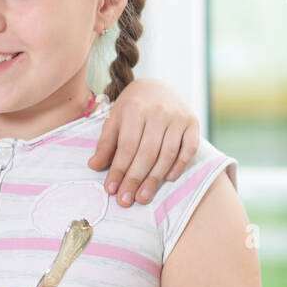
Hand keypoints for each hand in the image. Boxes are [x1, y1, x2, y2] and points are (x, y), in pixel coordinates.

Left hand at [87, 78, 198, 207]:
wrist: (157, 85)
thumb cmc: (132, 107)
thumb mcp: (115, 119)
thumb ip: (106, 143)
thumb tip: (94, 166)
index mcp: (135, 109)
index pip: (126, 147)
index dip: (118, 170)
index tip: (111, 190)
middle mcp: (158, 112)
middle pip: (146, 153)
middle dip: (135, 179)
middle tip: (126, 200)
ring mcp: (178, 118)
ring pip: (167, 154)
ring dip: (154, 179)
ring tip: (143, 197)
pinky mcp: (193, 123)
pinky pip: (189, 149)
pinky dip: (179, 165)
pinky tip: (168, 179)